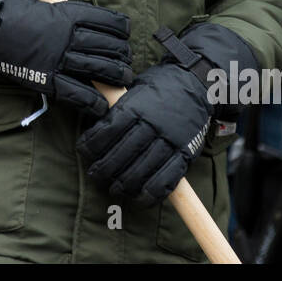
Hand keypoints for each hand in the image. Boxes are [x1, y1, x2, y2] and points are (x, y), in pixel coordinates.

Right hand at [0, 0, 133, 116]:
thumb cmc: (14, 15)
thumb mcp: (46, 6)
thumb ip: (69, 15)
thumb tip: (89, 24)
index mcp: (70, 14)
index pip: (110, 22)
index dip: (122, 30)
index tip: (124, 36)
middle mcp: (70, 36)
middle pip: (111, 46)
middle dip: (123, 56)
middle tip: (125, 63)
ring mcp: (61, 59)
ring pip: (102, 69)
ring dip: (118, 77)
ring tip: (123, 81)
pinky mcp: (50, 80)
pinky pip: (81, 94)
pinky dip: (96, 101)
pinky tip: (103, 104)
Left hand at [76, 60, 211, 207]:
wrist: (197, 82)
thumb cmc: (159, 87)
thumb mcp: (134, 89)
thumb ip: (117, 109)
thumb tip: (93, 128)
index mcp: (135, 107)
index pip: (106, 132)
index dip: (91, 147)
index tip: (84, 153)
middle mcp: (152, 124)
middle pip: (121, 155)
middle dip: (104, 170)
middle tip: (95, 176)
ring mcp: (169, 140)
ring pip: (141, 170)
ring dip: (124, 185)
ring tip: (115, 189)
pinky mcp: (185, 153)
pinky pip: (166, 180)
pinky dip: (151, 194)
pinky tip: (140, 198)